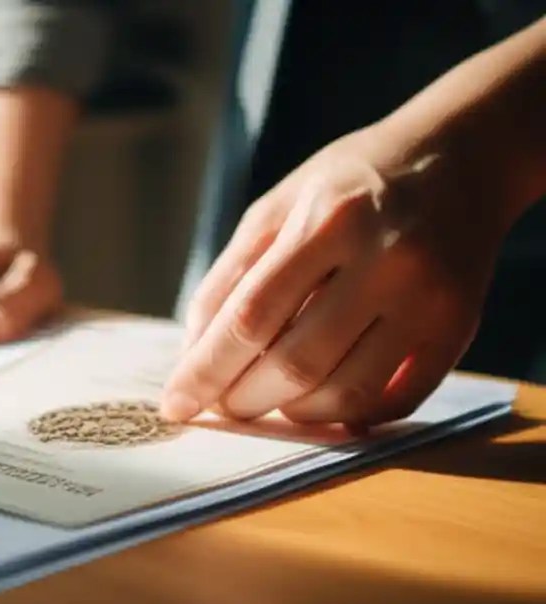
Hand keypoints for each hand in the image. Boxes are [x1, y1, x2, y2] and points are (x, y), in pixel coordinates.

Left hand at [163, 124, 503, 426]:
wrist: (459, 157)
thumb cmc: (350, 184)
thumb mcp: (277, 206)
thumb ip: (230, 276)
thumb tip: (194, 355)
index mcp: (328, 219)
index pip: (250, 317)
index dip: (206, 370)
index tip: (175, 404)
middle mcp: (386, 259)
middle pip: (294, 363)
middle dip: (243, 398)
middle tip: (222, 404)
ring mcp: (428, 298)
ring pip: (344, 393)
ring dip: (291, 413)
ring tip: (268, 399)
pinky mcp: (459, 329)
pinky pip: (395, 400)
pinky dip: (348, 414)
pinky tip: (321, 400)